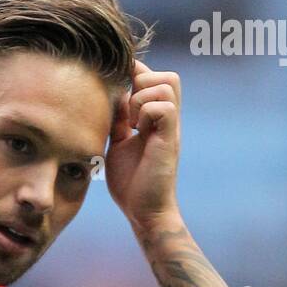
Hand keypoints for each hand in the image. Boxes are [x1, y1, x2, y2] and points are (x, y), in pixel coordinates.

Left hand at [105, 60, 181, 229]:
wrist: (144, 212)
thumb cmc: (131, 183)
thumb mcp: (118, 144)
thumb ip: (119, 120)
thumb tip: (116, 95)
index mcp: (156, 120)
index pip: (155, 80)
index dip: (139, 75)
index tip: (120, 88)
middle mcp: (167, 121)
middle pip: (169, 76)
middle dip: (144, 82)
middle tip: (129, 111)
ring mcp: (170, 128)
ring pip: (167, 85)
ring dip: (143, 98)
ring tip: (132, 123)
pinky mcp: (169, 139)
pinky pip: (165, 107)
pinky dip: (146, 112)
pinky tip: (137, 131)